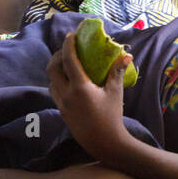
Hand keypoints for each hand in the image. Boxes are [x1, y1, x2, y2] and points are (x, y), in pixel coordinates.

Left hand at [46, 32, 130, 161]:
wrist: (104, 143)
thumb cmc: (112, 117)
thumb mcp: (115, 93)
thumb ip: (117, 72)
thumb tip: (127, 55)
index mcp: (80, 87)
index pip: (68, 60)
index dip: (68, 46)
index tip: (70, 35)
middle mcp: (66, 94)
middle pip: (52, 68)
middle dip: (56, 56)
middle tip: (66, 50)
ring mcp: (62, 104)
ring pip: (51, 81)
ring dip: (55, 70)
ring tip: (66, 64)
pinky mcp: (61, 112)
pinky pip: (54, 91)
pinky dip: (57, 82)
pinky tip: (68, 81)